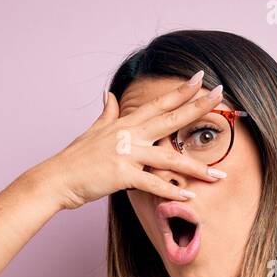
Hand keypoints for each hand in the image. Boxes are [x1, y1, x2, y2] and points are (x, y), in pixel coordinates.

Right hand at [34, 75, 228, 211]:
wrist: (56, 178)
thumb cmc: (75, 158)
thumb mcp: (93, 131)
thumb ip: (106, 113)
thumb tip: (108, 95)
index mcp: (125, 123)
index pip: (159, 103)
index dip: (180, 91)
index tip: (200, 78)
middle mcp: (129, 134)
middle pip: (170, 119)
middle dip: (197, 107)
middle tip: (220, 96)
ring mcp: (127, 154)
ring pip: (169, 159)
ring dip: (197, 168)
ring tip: (219, 176)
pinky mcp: (122, 175)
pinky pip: (152, 183)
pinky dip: (171, 192)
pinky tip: (189, 198)